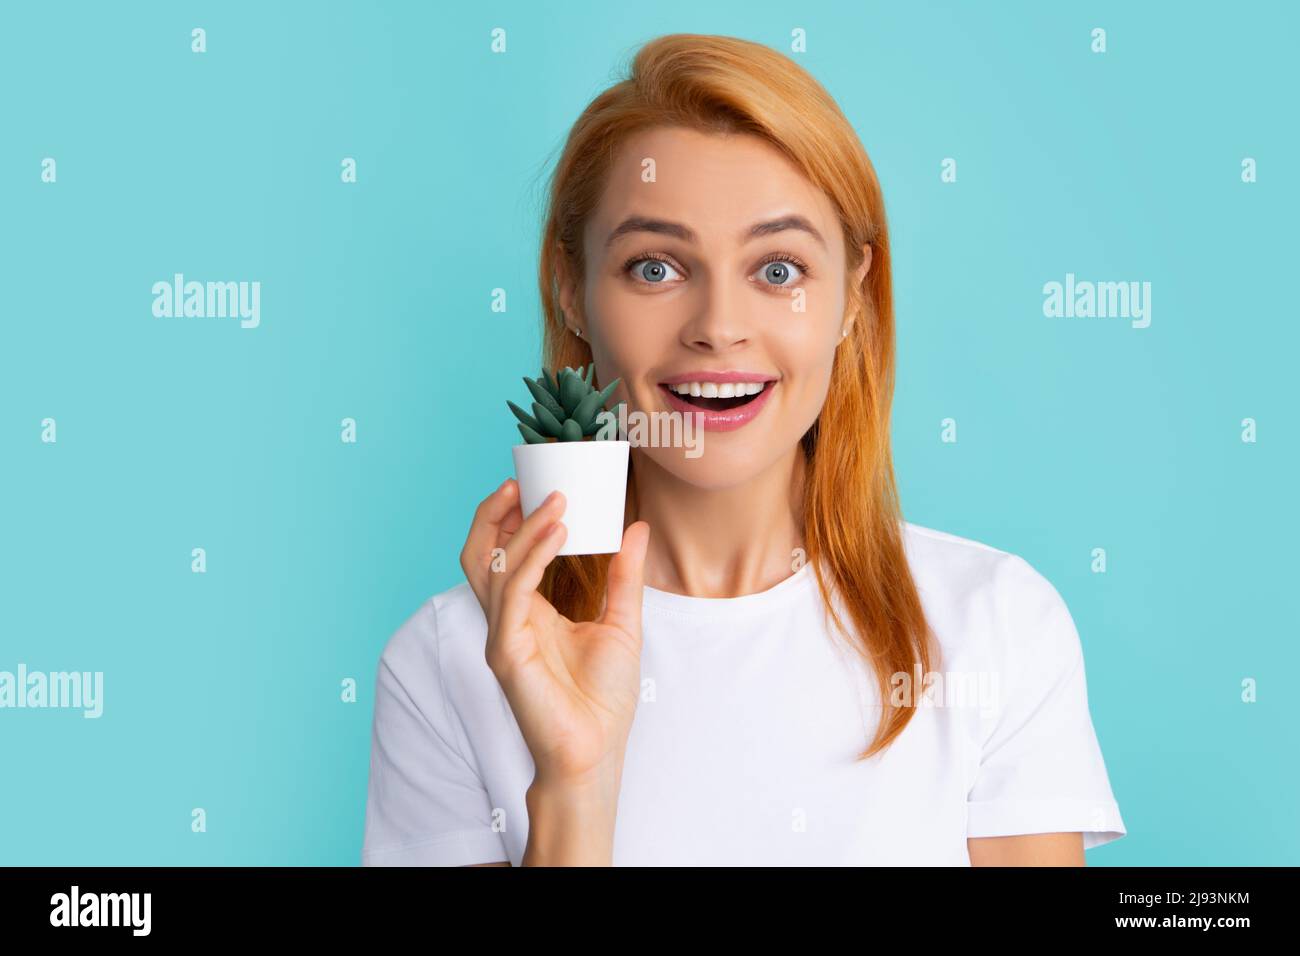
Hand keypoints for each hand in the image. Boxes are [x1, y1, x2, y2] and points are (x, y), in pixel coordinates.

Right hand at [460, 478, 650, 788]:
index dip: (509, 517)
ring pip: (492, 566)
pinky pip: (511, 593)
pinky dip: (530, 558)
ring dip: (521, 528)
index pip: (503, 553)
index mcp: (528, 611)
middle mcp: (507, 618)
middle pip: (479, 553)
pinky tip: (556, 534)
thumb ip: (624, 576)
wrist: (597, 752)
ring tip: (555, 502)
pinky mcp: (504, 651)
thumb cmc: (603, 699)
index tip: (533, 484)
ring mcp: (501, 634)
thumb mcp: (623, 622)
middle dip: (493, 513)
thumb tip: (636, 528)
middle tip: (521, 481)